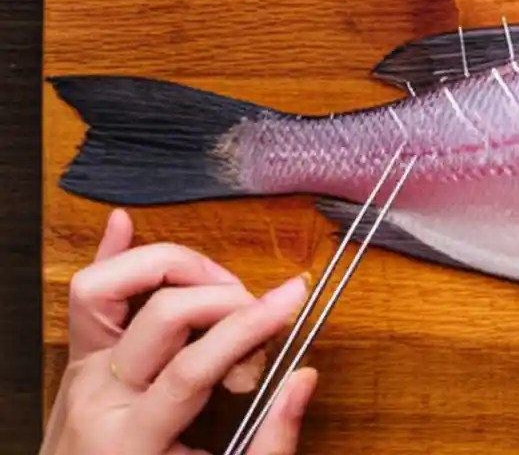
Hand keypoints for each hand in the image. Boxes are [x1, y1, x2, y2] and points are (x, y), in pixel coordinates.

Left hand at [41, 209, 316, 454]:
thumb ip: (268, 442)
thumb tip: (302, 379)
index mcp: (131, 438)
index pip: (194, 364)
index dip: (248, 327)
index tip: (291, 300)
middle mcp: (97, 395)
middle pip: (161, 314)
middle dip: (225, 301)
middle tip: (259, 323)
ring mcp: (80, 371)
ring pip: (107, 288)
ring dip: (170, 269)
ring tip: (217, 288)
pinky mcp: (76, 359)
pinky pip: (86, 296)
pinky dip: (108, 254)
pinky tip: (126, 225)